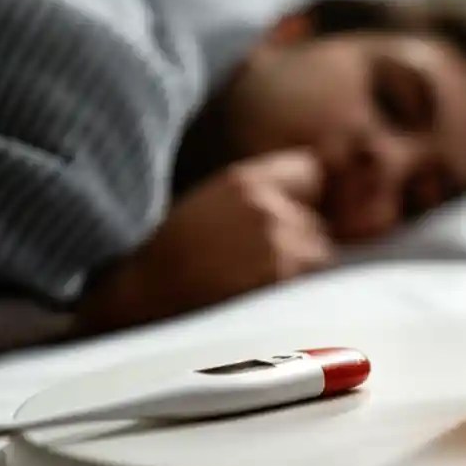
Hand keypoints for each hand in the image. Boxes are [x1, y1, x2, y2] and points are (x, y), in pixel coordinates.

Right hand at [78, 149, 332, 331]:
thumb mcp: (213, 202)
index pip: (311, 172)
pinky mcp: (280, 273)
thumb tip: (304, 202)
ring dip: (300, 266)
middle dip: (303, 237)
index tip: (299, 211)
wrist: (146, 293)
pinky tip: (257, 290)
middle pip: (319, 218)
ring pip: (320, 251)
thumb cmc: (174, 255)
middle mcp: (266, 204)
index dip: (307, 195)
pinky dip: (292, 287)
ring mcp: (276, 239)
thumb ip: (258, 196)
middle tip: (261, 258)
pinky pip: (308, 279)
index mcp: (246, 181)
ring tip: (256, 276)